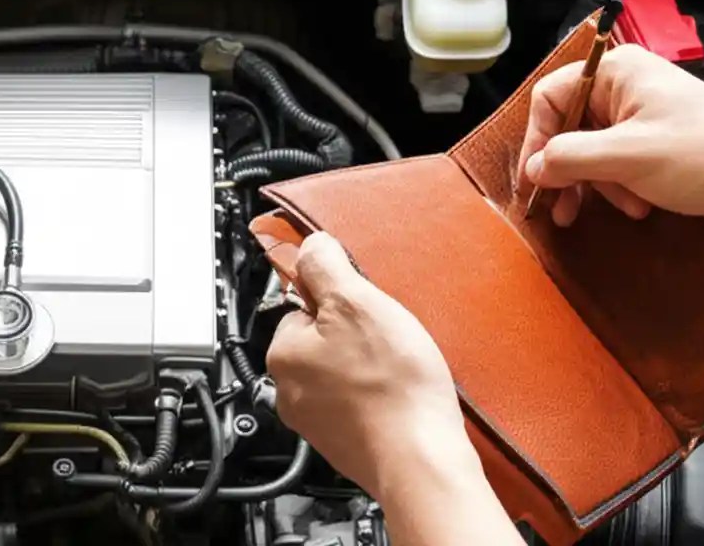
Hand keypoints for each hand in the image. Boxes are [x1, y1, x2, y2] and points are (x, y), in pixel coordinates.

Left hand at [267, 233, 523, 545]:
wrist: (421, 459)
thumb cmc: (392, 386)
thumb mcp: (358, 301)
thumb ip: (326, 267)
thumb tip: (309, 245)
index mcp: (282, 353)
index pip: (301, 304)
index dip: (338, 298)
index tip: (363, 303)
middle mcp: (289, 390)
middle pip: (322, 338)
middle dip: (354, 333)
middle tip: (387, 336)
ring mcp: (316, 421)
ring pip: (341, 372)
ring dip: (369, 364)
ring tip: (398, 367)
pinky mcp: (345, 442)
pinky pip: (358, 402)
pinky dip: (378, 395)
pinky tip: (400, 394)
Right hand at [519, 44, 703, 226]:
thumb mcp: (626, 157)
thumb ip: (569, 158)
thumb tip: (533, 169)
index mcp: (616, 73)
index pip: (552, 97)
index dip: (537, 139)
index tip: (533, 178)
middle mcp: (625, 89)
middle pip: (569, 127)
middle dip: (564, 170)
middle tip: (554, 206)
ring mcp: (641, 116)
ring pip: (591, 150)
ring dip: (594, 184)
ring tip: (608, 210)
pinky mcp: (655, 144)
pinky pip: (616, 164)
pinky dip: (617, 187)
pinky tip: (636, 207)